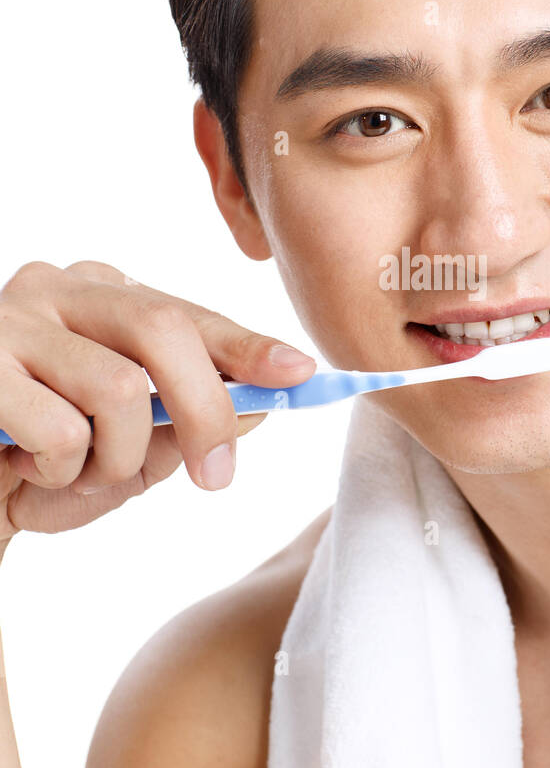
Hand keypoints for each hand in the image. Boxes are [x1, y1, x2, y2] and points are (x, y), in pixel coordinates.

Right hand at [0, 260, 315, 545]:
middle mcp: (55, 289)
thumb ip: (185, 423)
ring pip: (120, 389)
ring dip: (114, 460)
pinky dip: (60, 473)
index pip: (188, 314)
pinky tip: (22, 469)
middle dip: (207, 411)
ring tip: (74, 475)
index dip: (247, 345)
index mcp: (98, 298)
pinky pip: (61, 430)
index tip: (302, 373)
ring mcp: (10, 319)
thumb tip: (263, 403)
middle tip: (217, 478)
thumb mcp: (126, 453)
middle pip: (164, 331)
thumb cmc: (36, 468)